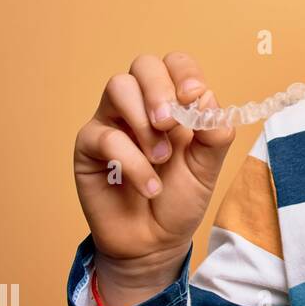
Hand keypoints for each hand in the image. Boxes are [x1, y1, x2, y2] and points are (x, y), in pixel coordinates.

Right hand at [72, 52, 236, 285]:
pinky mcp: (89, 146)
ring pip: (118, 86)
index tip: (194, 97)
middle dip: (160, 89)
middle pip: (143, 65)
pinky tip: (149, 186)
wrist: (155, 240)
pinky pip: (105, 136)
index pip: (174, 64)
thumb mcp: (208, 165)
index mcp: (174, 102)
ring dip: (144, 121)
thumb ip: (215, 133)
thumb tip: (207, 100)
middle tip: (170, 124)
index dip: (184, 73)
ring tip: (161, 158)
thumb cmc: (180, 197)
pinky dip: (132, 162)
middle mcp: (141, 105)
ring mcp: (113, 121)